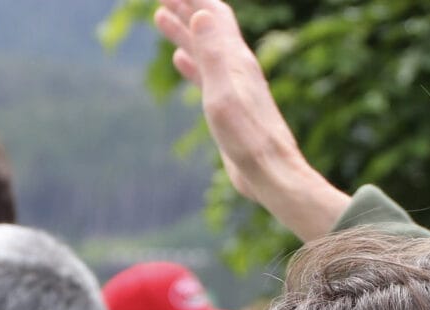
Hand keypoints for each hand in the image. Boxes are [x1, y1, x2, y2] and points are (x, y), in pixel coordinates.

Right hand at [152, 0, 350, 239]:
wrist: (269, 172)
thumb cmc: (247, 137)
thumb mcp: (224, 92)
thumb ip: (213, 53)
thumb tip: (202, 12)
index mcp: (235, 59)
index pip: (213, 14)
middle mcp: (236, 66)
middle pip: (208, 25)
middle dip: (185, 6)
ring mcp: (232, 85)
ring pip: (205, 47)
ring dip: (184, 30)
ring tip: (161, 16)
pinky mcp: (228, 105)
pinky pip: (205, 73)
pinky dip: (192, 60)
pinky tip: (180, 59)